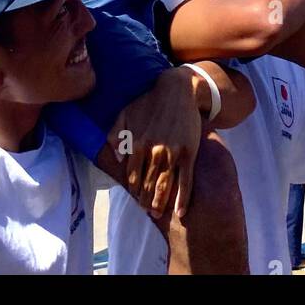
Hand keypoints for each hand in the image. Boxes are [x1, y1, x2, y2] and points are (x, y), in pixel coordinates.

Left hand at [110, 66, 205, 219]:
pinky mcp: (188, 153)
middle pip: (147, 184)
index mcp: (137, 142)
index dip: (134, 190)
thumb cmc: (150, 102)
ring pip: (164, 186)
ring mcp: (172, 153)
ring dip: (159, 204)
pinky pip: (185, 181)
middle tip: (147, 211)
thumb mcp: (126, 112)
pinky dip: (182, 199)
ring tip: (157, 214)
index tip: (137, 198)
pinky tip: (180, 212)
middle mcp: (153, 150)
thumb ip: (115, 134)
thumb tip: (117, 158)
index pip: (133, 176)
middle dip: (146, 201)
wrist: (178, 90)